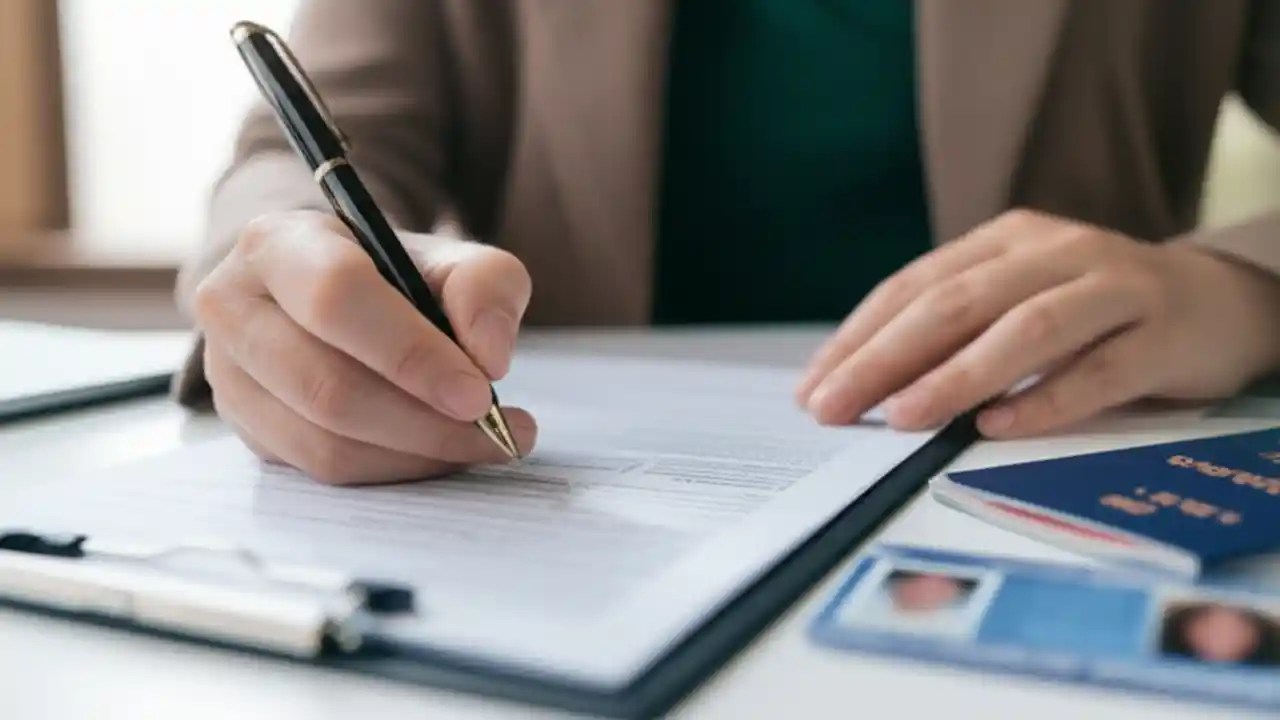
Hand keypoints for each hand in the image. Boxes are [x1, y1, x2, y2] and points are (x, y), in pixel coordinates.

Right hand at [193, 210, 536, 484]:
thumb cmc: (395, 276)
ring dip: (416, 454)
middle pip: (327, 387)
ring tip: (483, 441)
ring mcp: (229, 378)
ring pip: (324, 442)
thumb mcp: (451, 259)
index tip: (480, 393)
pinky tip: (438, 450)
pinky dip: (393, 468)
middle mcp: (233, 309)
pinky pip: (323, 470)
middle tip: (494, 428)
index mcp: (277, 244)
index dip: (410, 353)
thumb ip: (485, 288)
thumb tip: (489, 358)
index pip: (336, 299)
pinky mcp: (247, 431)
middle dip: (424, 421)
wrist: (338, 299)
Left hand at [796, 209, 1279, 436]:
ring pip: (1028, 329)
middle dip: (885, 357)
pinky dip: (1047, 401)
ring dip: (958, 375)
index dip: (859, 337)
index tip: (812, 387)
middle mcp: (1057, 253)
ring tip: (902, 417)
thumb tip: (860, 385)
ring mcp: (1114, 290)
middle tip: (834, 407)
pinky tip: (999, 428)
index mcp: (1007, 240)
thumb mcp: (1018, 302)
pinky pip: (1100, 371)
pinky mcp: (1162, 336)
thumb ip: (954, 331)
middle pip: (958, 303)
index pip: (916, 285)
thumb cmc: (1092, 311)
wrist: (1216, 301)